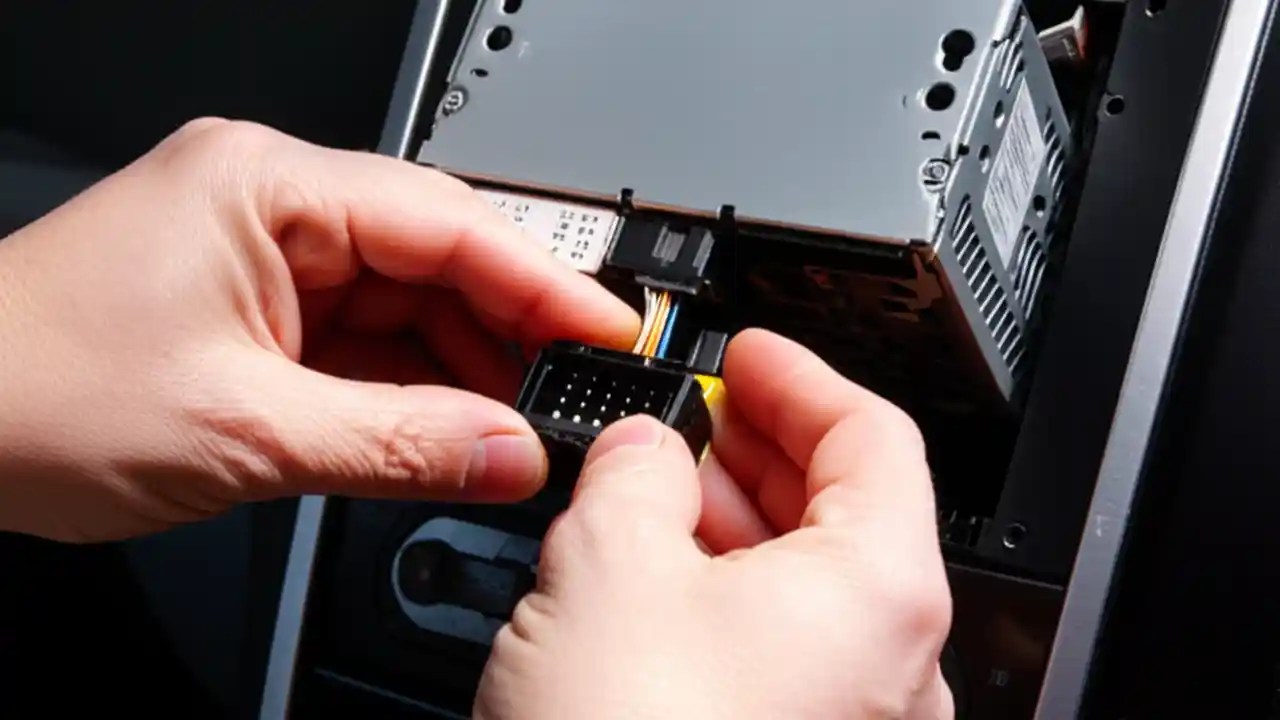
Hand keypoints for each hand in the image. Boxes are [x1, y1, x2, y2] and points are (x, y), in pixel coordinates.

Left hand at [0, 118, 636, 542]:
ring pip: (405, 305)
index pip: (445, 222)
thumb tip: (510, 454)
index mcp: (265, 185)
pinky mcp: (256, 310)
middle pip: (435, 257)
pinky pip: (362, 343)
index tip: (608, 334)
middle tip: (577, 396)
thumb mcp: (246, 429)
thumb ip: (400, 445)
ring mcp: (264, 258)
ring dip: (462, 370)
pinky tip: (453, 430)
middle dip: (508, 331)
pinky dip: (410, 390)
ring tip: (520, 429)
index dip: (543, 284)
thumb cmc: (24, 393)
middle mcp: (270, 205)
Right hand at [475, 329, 952, 719]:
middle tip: (700, 413)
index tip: (752, 354)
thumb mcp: (609, 562)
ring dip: (738, 524)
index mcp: (880, 593)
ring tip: (663, 491)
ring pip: (810, 588)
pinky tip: (660, 587)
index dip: (801, 376)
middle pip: (848, 512)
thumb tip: (642, 447)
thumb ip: (634, 470)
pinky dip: (730, 599)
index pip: (873, 436)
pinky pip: (784, 654)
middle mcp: (891, 670)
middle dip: (764, 449)